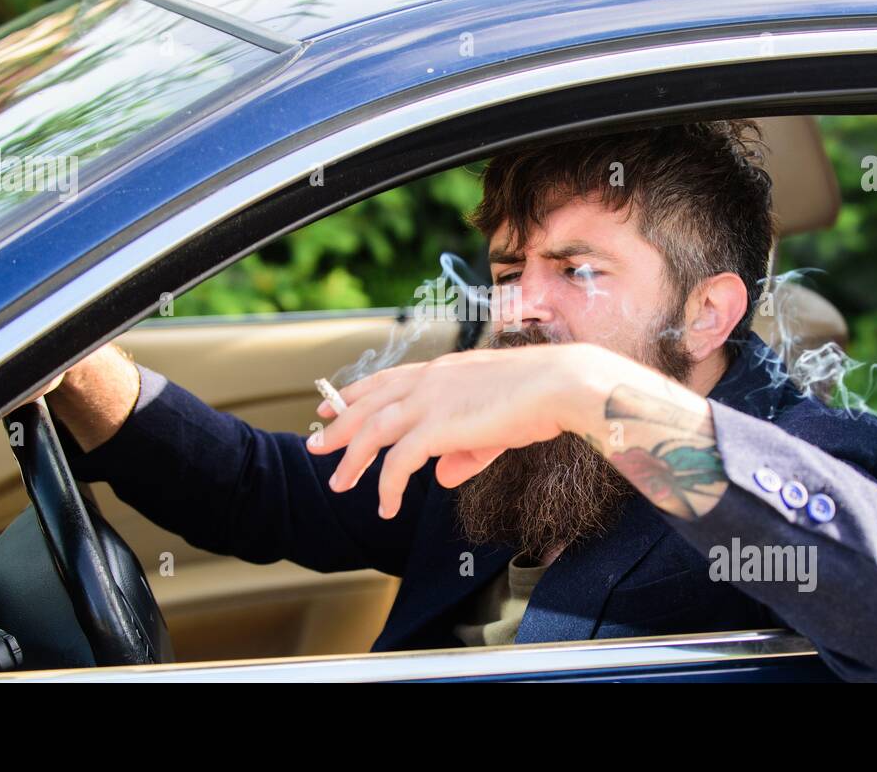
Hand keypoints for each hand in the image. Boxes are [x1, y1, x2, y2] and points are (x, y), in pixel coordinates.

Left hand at [305, 343, 617, 518]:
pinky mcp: (438, 427)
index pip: (387, 379)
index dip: (356, 393)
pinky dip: (386, 487)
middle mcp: (429, 380)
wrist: (560, 385)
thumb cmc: (540, 398)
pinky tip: (386, 507)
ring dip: (351, 459)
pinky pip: (398, 463)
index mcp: (442, 370)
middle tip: (316, 444)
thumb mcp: (494, 425)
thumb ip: (464, 451)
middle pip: (368, 403)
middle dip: (338, 425)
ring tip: (338, 483)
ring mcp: (430, 401)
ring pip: (372, 431)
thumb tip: (441, 477)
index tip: (332, 404)